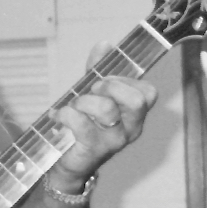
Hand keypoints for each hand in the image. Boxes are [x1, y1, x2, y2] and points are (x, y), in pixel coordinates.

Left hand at [46, 44, 156, 186]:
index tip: (104, 80)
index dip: (125, 80)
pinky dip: (65, 114)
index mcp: (135, 115)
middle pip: (136, 99)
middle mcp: (130, 128)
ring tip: (73, 107)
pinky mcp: (93, 150)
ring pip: (106, 108)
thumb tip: (105, 44)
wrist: (68, 163)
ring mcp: (114, 141)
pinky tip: (58, 116)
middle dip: (109, 87)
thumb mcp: (92, 95)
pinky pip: (81, 123)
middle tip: (91, 92)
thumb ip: (99, 71)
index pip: (148, 92)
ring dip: (83, 101)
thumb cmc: (83, 126)